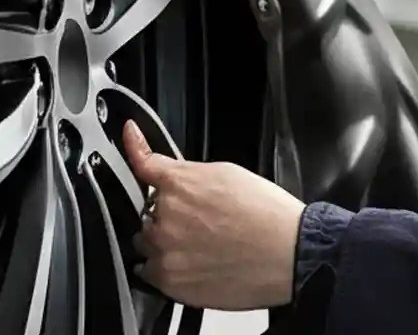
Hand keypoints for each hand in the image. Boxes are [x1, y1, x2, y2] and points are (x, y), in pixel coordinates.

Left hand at [123, 120, 306, 310]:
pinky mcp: (170, 282)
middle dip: (165, 213)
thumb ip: (191, 173)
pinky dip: (164, 268)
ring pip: (146, 242)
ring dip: (163, 242)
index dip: (133, 145)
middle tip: (198, 223)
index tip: (128, 135)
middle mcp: (165, 217)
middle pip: (147, 211)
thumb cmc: (268, 216)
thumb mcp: (229, 174)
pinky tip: (192, 264)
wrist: (289, 255)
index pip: (143, 161)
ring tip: (200, 247)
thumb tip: (175, 176)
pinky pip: (149, 273)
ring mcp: (165, 251)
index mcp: (179, 184)